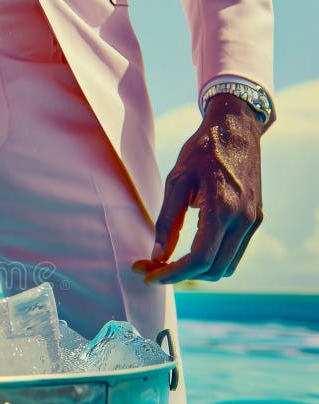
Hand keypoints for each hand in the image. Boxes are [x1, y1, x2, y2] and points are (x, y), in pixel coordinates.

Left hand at [132, 93, 264, 283]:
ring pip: (226, 267)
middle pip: (213, 269)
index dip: (171, 274)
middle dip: (180, 275)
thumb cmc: (201, 151)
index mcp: (223, 209)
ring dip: (197, 271)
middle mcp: (244, 219)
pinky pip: (234, 253)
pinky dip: (211, 260)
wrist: (235, 128)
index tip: (147, 275)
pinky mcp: (255, 219)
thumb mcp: (176, 182)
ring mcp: (253, 220)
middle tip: (151, 268)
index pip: (199, 259)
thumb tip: (157, 256)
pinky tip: (189, 251)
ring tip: (168, 262)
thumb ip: (167, 223)